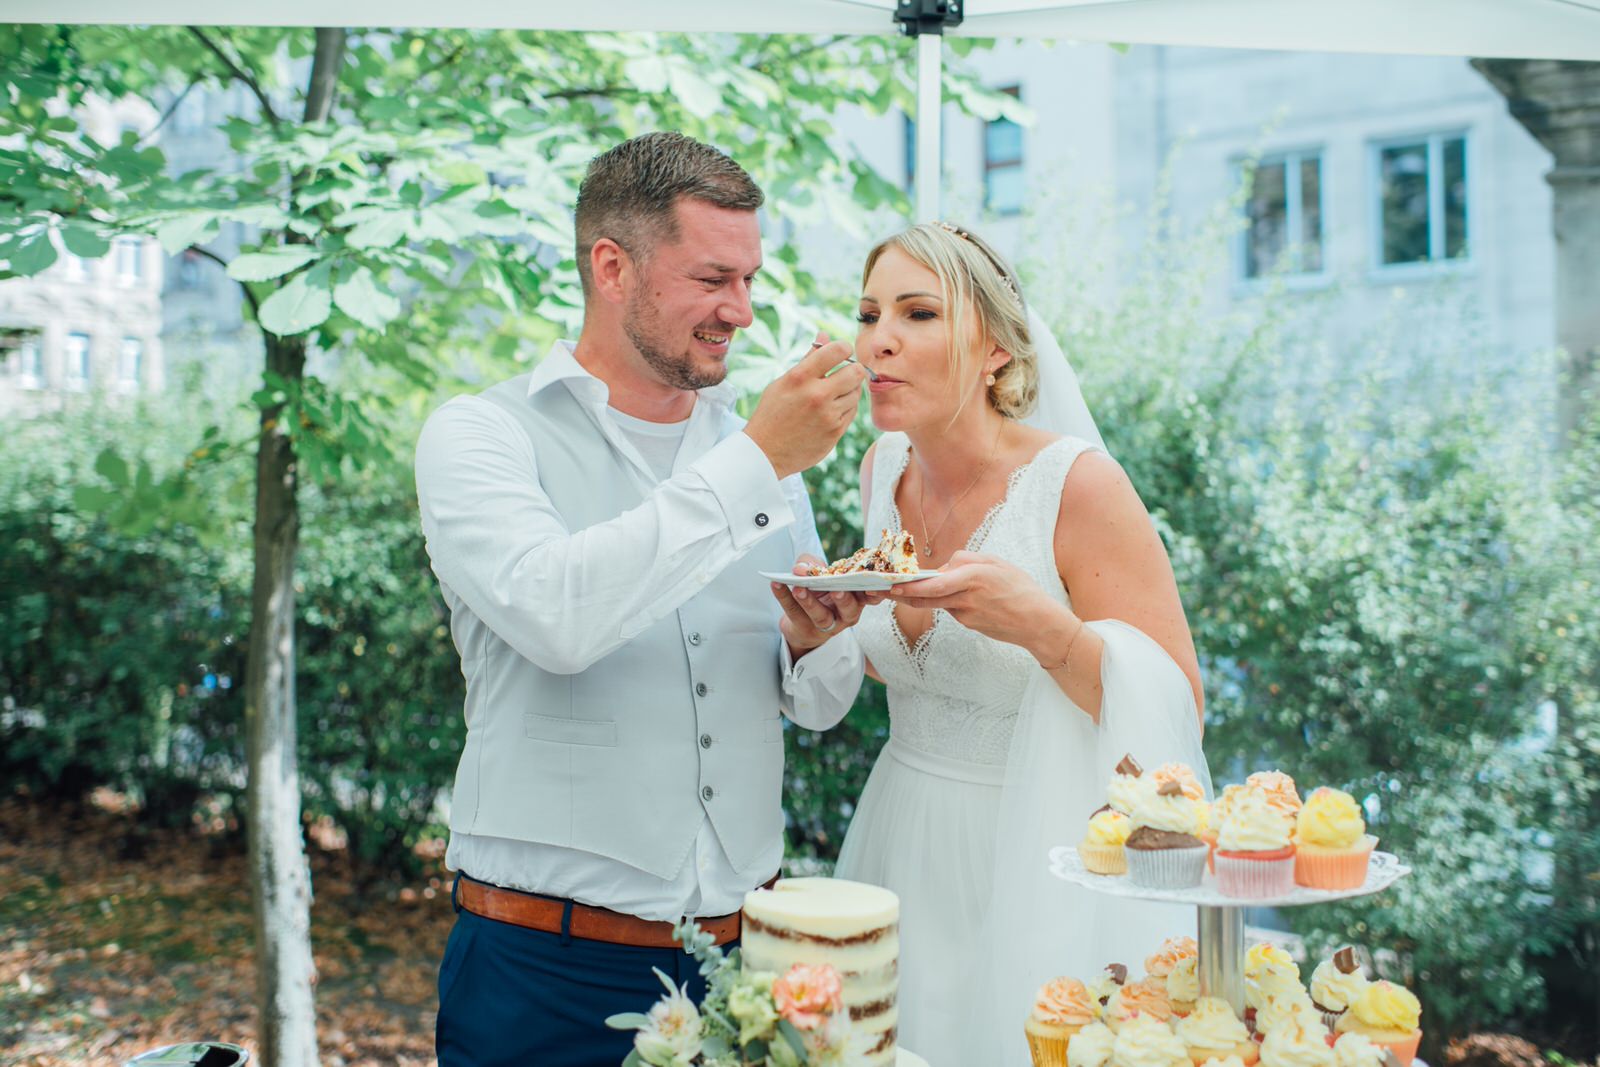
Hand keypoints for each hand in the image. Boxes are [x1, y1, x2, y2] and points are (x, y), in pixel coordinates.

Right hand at [744, 332, 865, 479]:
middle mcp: (816, 395)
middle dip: (853, 370)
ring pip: (856, 393)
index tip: (842, 352)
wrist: (765, 453)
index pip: (837, 350)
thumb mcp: (783, 382)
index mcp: (800, 377)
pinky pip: (852, 412)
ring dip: (849, 391)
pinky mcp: (835, 432)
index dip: (844, 348)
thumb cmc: (772, 413)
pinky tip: (830, 411)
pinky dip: (845, 408)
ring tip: (832, 396)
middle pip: (856, 372)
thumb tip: (824, 335)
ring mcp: (828, 415)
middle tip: (845, 374)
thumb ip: (808, 359)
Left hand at [771, 555, 882, 655]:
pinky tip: (776, 584)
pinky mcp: (805, 629)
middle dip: (844, 599)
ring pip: (821, 616)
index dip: (876, 592)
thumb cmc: (819, 592)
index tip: (873, 584)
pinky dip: (783, 597)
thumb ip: (814, 565)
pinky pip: (794, 613)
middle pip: (849, 609)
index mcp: (857, 599)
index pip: (871, 596)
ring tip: (799, 588)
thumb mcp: (821, 574)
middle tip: (836, 590)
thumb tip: (803, 568)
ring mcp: (826, 625)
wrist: (802, 624)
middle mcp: (846, 614)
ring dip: (810, 601)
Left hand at [886, 550, 1073, 659]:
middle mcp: (967, 598)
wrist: (1038, 623)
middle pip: (927, 598)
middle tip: (885, 590)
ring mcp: (966, 615)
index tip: (892, 584)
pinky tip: (967, 598)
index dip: (911, 586)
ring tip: (916, 588)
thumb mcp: (997, 563)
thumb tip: (944, 567)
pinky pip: (953, 609)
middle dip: (903, 594)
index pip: (935, 584)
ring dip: (928, 595)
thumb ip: (967, 560)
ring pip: (939, 602)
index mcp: (974, 578)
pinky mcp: (969, 625)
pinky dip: (951, 601)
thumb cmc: (1020, 588)